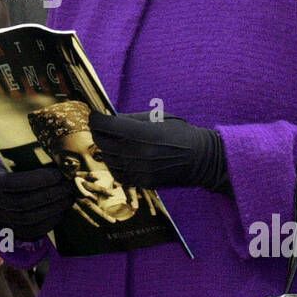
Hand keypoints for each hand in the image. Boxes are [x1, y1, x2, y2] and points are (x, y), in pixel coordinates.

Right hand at [0, 162, 74, 241]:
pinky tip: (62, 210)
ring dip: (53, 208)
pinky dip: (50, 221)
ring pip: (29, 218)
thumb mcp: (17, 160)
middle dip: (50, 194)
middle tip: (69, 186)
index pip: (13, 183)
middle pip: (23, 203)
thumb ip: (32, 160)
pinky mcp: (13, 231)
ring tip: (69, 197)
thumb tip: (59, 161)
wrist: (2, 188)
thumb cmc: (14, 169)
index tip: (58, 174)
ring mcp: (2, 220)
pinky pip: (33, 231)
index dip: (37, 179)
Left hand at [88, 111, 228, 192]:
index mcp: (138, 133)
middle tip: (101, 127)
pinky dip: (115, 165)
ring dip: (107, 149)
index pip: (103, 125)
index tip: (95, 115)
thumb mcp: (157, 117)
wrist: (201, 159)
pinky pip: (119, 174)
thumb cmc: (180, 133)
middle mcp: (135, 153)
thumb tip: (111, 118)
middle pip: (102, 142)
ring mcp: (137, 169)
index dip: (95, 118)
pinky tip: (121, 157)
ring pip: (108, 159)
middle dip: (98, 132)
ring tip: (114, 142)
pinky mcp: (142, 182)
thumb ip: (131, 119)